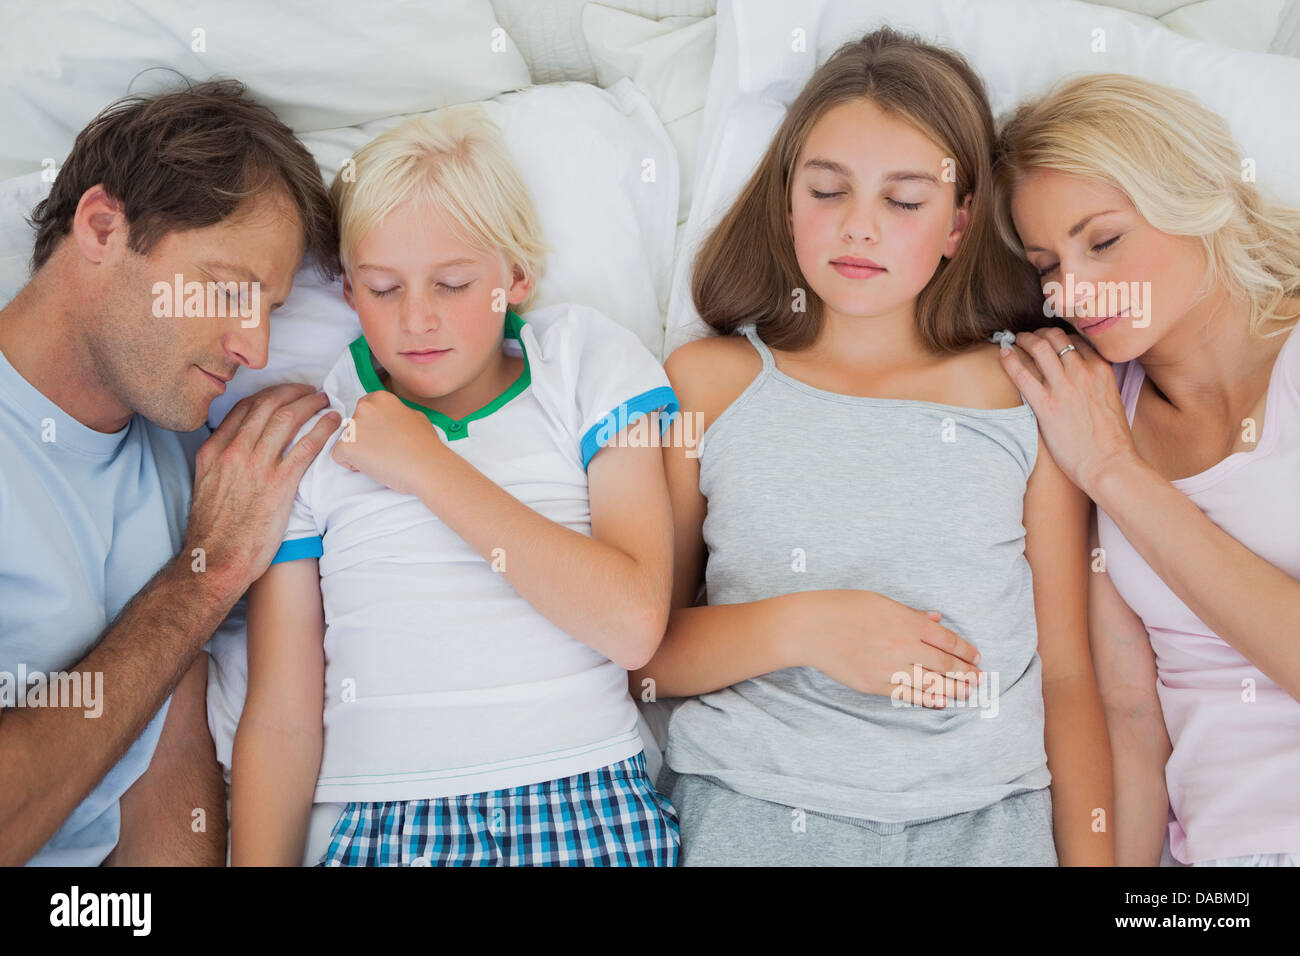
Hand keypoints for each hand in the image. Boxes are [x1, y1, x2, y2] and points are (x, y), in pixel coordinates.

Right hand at [185, 384, 340, 595]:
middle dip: (292, 391)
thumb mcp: (206, 485)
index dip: (269, 394)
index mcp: (213, 450)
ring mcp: (256, 466)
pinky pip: (306, 446)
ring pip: (287, 419)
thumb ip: (222, 462)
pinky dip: (322, 429)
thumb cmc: (214, 530)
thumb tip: (240, 448)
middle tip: (309, 389)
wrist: (215, 560)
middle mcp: (233, 451)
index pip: (243, 408)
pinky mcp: (279, 483)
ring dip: (310, 404)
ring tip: (324, 400)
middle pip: (267, 406)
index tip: (284, 392)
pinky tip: (333, 423)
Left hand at [331, 390, 443, 495]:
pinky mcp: (346, 446)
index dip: (373, 426)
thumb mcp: (416, 417)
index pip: (364, 409)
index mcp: (381, 398)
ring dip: (359, 451)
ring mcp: (353, 426)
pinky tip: (372, 467)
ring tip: (381, 459)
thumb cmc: (426, 445)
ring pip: (346, 441)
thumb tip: (391, 419)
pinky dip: (352, 464)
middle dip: (364, 438)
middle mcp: (364, 408)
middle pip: (353, 425)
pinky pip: (339, 456)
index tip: (385, 436)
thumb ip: (396, 414)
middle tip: (384, 450)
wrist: (426, 466)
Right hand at [796, 590, 982, 707]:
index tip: (976, 657)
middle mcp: (903, 645)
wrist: (810, 628)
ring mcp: (889, 668)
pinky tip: (939, 702)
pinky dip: (926, 699)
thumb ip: (911, 614)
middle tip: (978, 679)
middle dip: (965, 674)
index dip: (965, 651)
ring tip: (966, 693)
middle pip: (944, 665)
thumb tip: (936, 620)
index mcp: (907, 621)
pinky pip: (907, 695)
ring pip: (930, 683)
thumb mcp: (881, 602)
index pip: (946, 640)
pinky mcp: (875, 684)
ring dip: (952, 689)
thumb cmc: (843, 608)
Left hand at [999, 327, 1140, 493]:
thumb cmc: (1111, 440)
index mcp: (1102, 370)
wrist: (1110, 463)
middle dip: (1039, 333)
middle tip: (1029, 337)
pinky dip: (1010, 360)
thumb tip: (1083, 380)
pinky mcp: (1046, 406)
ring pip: (1039, 348)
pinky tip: (1003, 353)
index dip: (1060, 336)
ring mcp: (1064, 387)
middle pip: (1056, 338)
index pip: (1078, 339)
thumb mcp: (1111, 400)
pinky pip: (1022, 375)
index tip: (1049, 339)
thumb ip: (1097, 384)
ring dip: (1024, 340)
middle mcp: (1083, 372)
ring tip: (1015, 340)